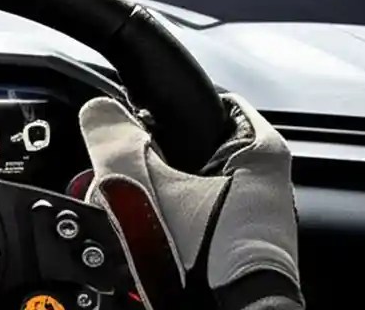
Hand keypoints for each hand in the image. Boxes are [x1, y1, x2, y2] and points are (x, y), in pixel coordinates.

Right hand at [79, 93, 301, 309]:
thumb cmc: (201, 263)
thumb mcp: (140, 187)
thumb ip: (114, 140)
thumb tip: (98, 112)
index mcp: (258, 151)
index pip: (208, 100)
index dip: (166, 108)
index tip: (137, 121)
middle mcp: (265, 182)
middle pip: (190, 148)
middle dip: (149, 163)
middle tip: (124, 176)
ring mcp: (252, 219)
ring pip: (186, 188)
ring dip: (153, 198)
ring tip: (130, 214)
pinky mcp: (236, 249)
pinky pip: (192, 220)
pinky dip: (167, 225)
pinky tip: (145, 241)